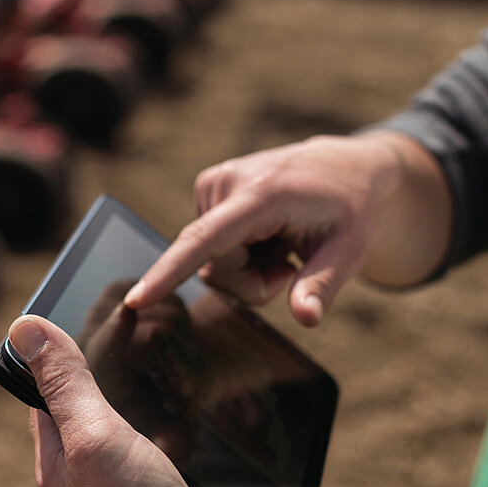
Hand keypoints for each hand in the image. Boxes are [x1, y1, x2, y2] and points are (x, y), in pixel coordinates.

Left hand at [9, 314, 245, 486]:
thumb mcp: (94, 436)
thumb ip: (65, 383)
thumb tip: (23, 326)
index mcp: (56, 458)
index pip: (44, 391)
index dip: (57, 352)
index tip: (78, 313)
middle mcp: (83, 478)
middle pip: (87, 413)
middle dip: (105, 376)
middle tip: (135, 337)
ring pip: (126, 438)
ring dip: (143, 408)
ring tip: (168, 375)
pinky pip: (158, 463)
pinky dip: (171, 440)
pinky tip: (194, 429)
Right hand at [124, 132, 449, 325]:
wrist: (345, 167)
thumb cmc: (350, 209)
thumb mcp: (350, 250)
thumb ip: (323, 285)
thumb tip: (306, 319)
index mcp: (262, 195)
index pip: (205, 242)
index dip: (169, 273)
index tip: (137, 298)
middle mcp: (227, 183)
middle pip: (215, 270)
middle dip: (252, 283)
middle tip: (290, 264)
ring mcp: (212, 184)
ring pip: (211, 263)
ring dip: (248, 268)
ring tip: (281, 242)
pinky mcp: (207, 189)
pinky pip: (210, 248)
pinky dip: (241, 253)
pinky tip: (267, 233)